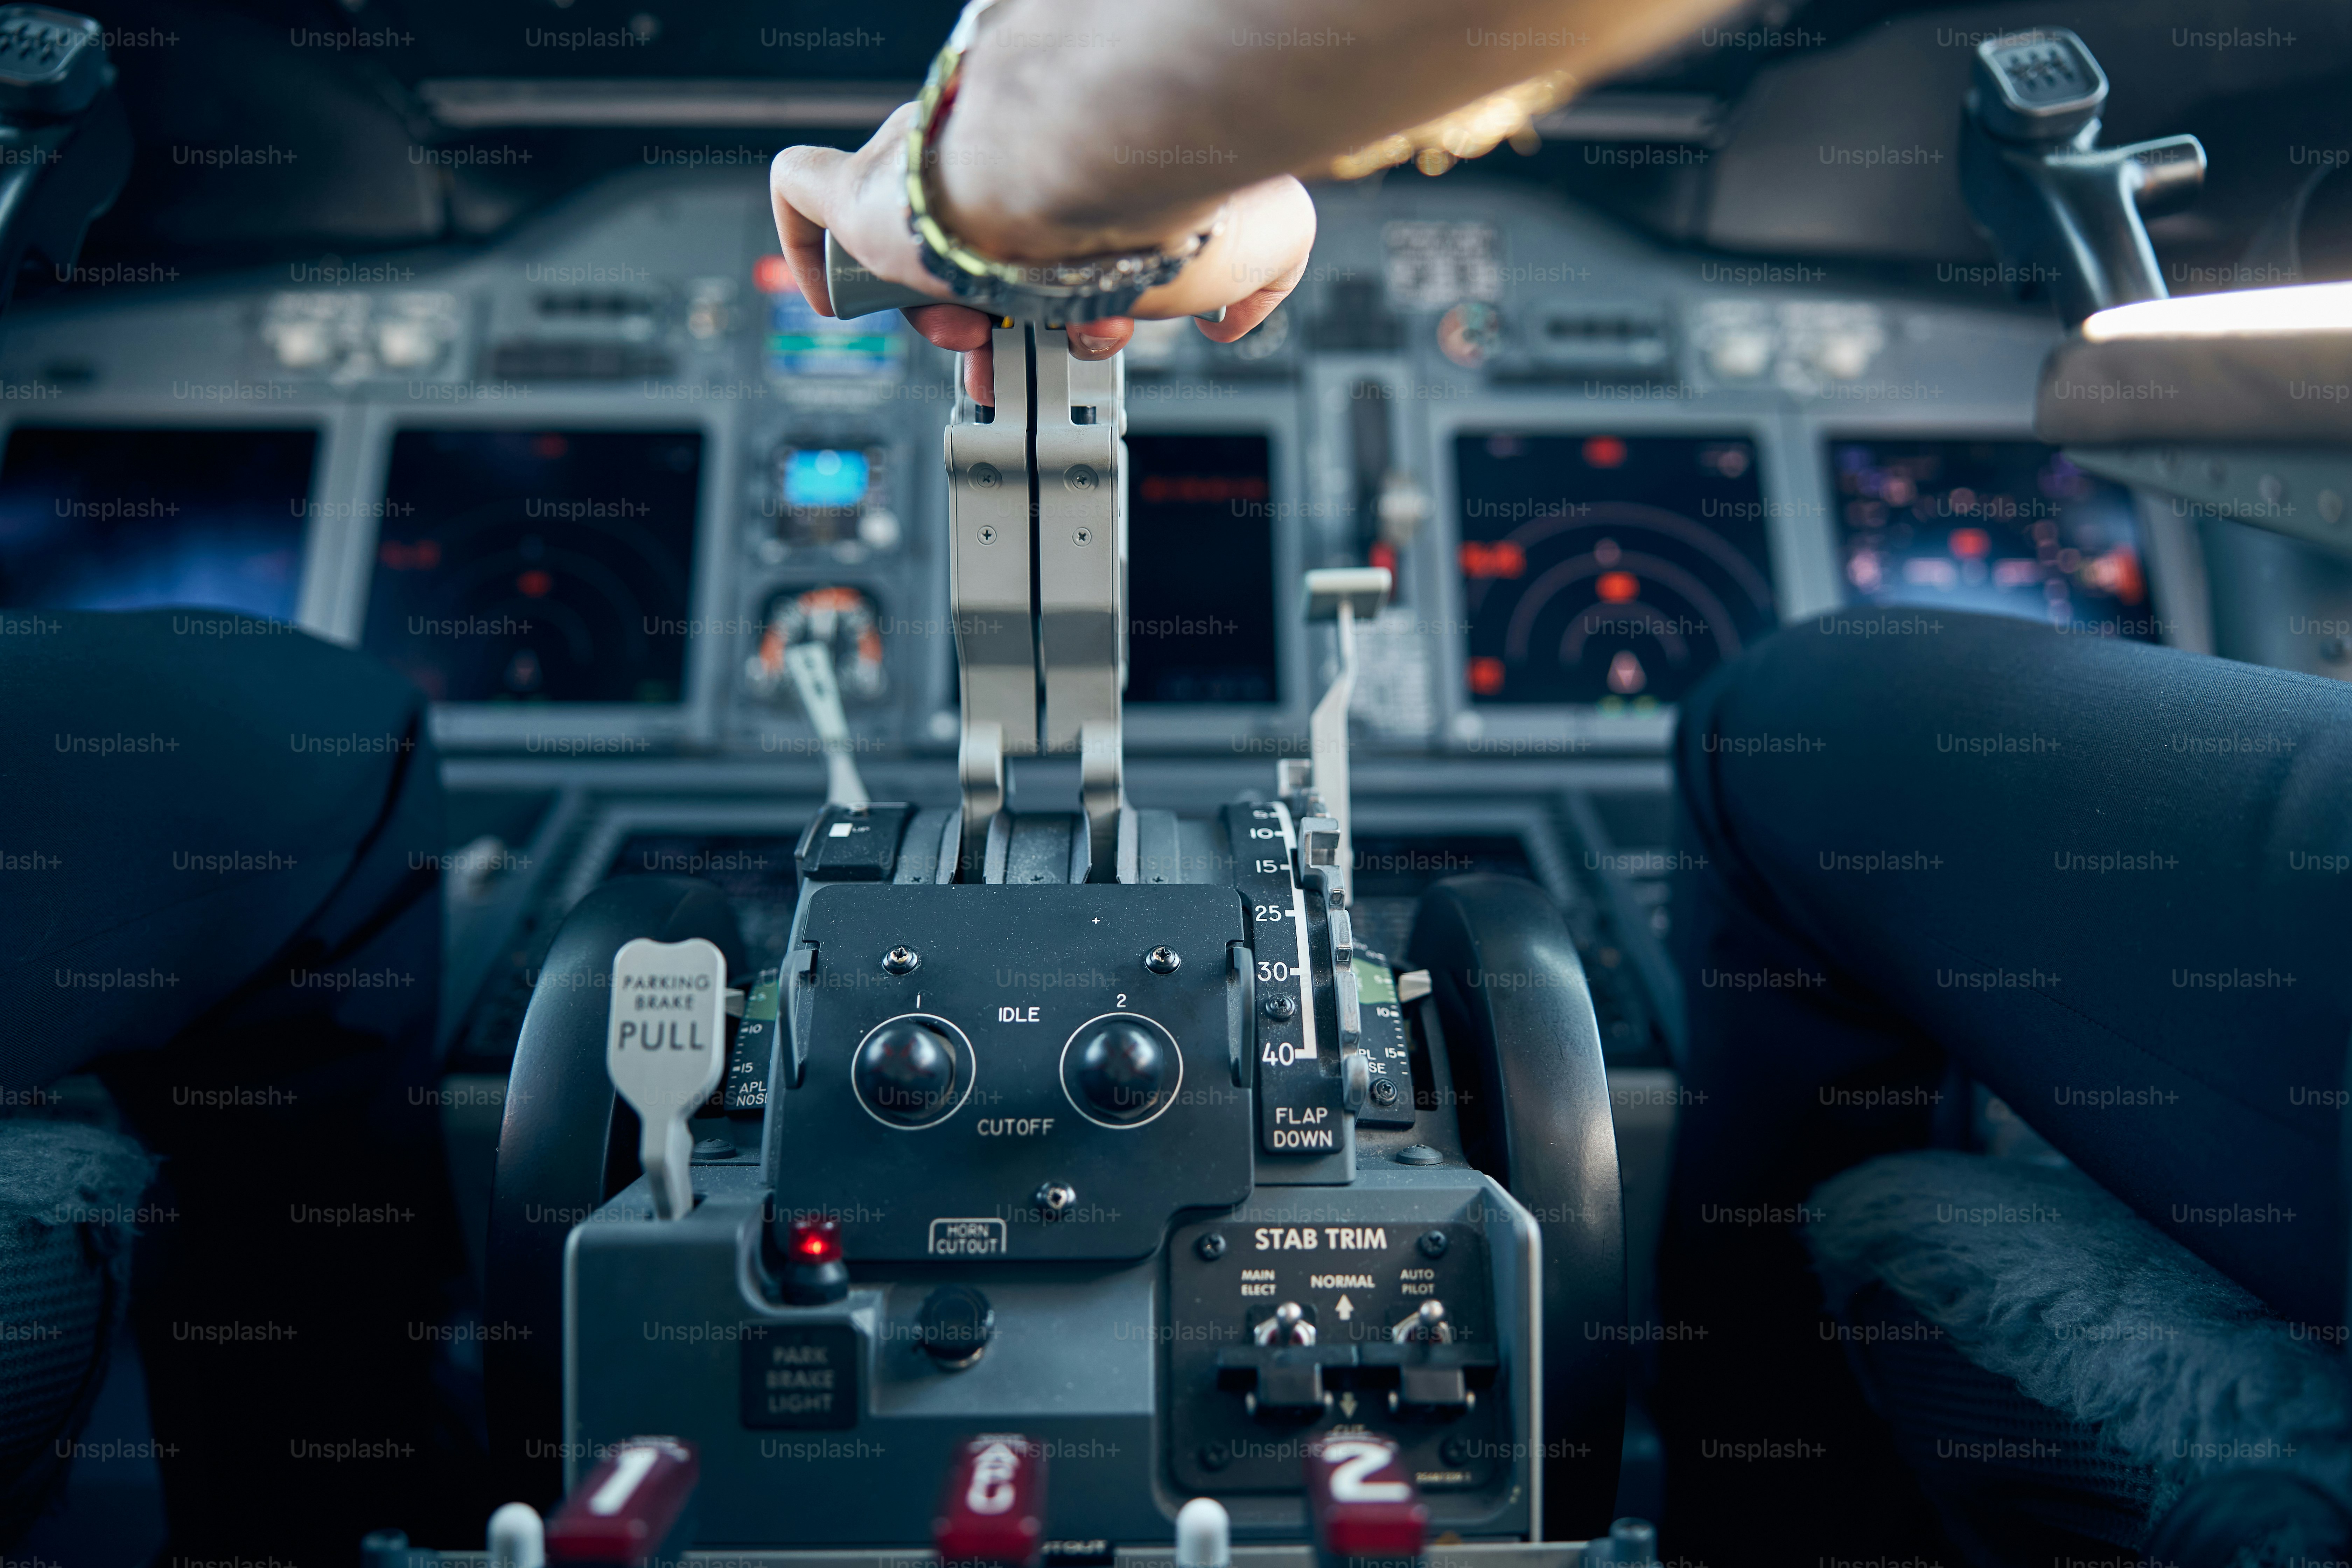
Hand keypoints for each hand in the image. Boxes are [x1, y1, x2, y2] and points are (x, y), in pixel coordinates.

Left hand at [770, 108, 1315, 402]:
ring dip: (935, 319)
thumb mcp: (1271, 237)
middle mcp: (997, 163)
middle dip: (998, 322)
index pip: (1045, 241)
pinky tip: (850, 299)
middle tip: (1017, 352)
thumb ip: (1262, 277)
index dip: (1058, 303)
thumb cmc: (1176, 191)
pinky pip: (805, 197)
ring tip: (971, 340)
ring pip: (900, 248)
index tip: (1085, 329)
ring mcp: (924, 176)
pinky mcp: (860, 189)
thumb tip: (1232, 319)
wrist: (1104, 158)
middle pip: (970, 253)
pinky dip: (820, 261)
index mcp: (1079, 172)